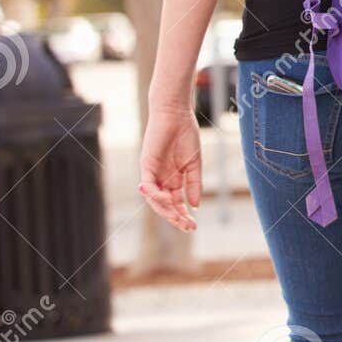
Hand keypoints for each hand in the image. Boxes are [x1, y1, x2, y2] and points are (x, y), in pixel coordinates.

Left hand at [138, 103, 202, 231]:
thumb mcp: (194, 164)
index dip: (183, 215)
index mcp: (173, 179)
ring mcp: (152, 173)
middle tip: (188, 227)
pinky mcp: (146, 165)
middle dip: (175, 217)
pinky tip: (169, 200)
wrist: (176, 115)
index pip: (176, 203)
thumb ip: (194, 184)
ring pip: (155, 199)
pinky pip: (148, 186)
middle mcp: (161, 179)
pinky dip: (156, 195)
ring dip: (166, 210)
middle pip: (165, 205)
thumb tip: (195, 205)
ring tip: (178, 217)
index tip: (194, 226)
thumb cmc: (186, 135)